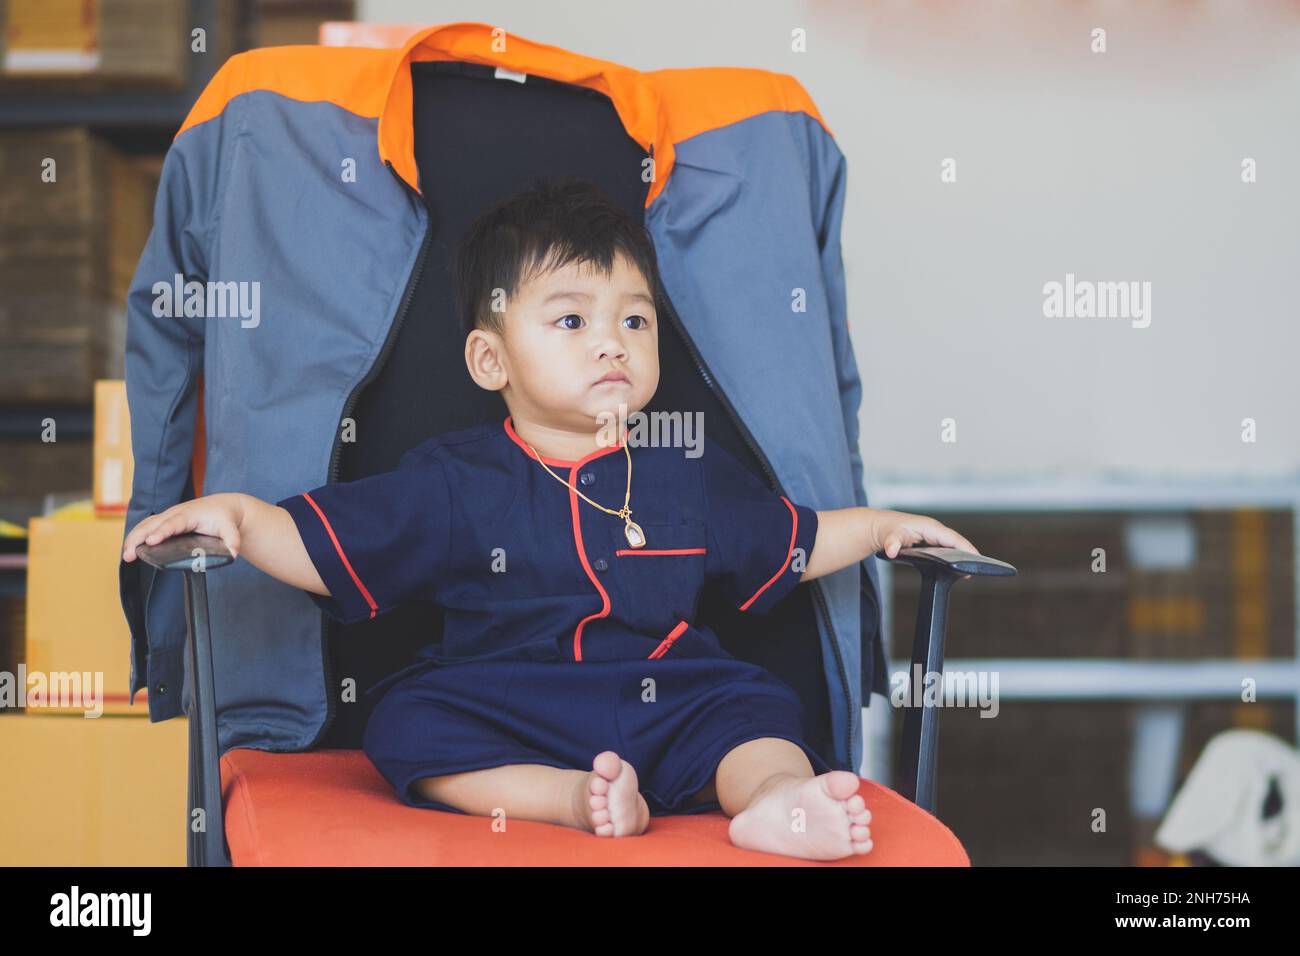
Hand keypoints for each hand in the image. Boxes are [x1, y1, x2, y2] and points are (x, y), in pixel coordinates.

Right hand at [122, 493, 244, 561]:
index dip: (161, 532)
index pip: (172, 523)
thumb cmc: (224, 517)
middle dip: (139, 538)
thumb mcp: (230, 528)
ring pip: (146, 524)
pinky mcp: (165, 519)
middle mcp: (176, 513)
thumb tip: (234, 553)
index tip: (151, 541)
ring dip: (133, 538)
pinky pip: (147, 525)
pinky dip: (136, 534)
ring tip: (126, 555)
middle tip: (130, 554)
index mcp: (190, 514)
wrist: (224, 506)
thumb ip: (232, 540)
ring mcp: (169, 515)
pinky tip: (130, 548)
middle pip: (153, 524)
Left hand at [871, 509, 979, 564]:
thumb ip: (892, 543)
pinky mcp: (930, 543)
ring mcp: (933, 536)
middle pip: (956, 543)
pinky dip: (953, 558)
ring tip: (971, 571)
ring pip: (952, 547)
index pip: (953, 538)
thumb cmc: (886, 529)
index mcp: (930, 527)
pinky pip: (945, 550)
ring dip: (962, 557)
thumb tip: (892, 550)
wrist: (879, 528)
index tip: (977, 559)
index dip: (966, 548)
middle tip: (979, 569)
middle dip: (968, 554)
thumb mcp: (889, 536)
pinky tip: (957, 570)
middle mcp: (935, 530)